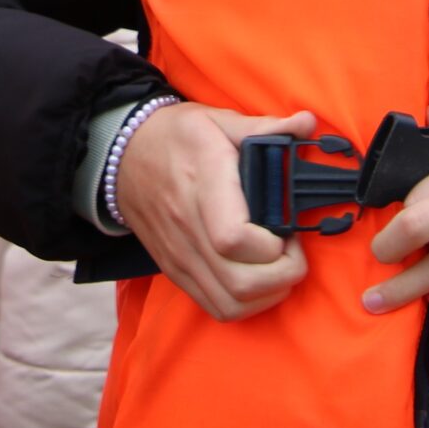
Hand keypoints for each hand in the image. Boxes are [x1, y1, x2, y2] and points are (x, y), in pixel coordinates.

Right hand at [115, 103, 317, 320]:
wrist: (122, 156)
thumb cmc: (175, 138)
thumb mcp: (216, 120)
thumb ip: (263, 126)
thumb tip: (306, 122)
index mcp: (202, 183)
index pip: (235, 238)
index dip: (273, 245)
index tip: (287, 228)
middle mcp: (187, 227)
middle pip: (240, 282)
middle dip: (283, 274)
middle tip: (291, 249)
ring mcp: (180, 254)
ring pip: (232, 303)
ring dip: (268, 293)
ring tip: (277, 264)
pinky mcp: (176, 270)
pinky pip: (216, 307)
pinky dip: (246, 303)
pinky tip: (258, 278)